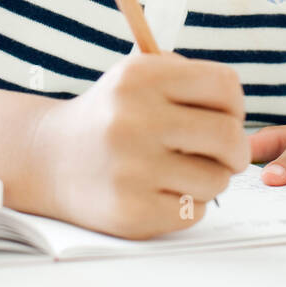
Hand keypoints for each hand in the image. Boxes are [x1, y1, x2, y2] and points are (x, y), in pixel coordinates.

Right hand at [20, 52, 250, 238]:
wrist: (48, 158)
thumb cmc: (110, 114)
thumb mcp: (137, 75)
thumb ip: (187, 78)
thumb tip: (237, 110)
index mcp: (141, 78)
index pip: (224, 85)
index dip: (235, 104)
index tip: (226, 115)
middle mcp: (135, 120)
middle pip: (228, 135)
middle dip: (237, 148)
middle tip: (227, 153)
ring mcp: (131, 169)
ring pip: (217, 179)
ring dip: (211, 177)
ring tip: (184, 170)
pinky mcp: (131, 211)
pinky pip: (194, 211)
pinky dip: (188, 203)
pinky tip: (163, 190)